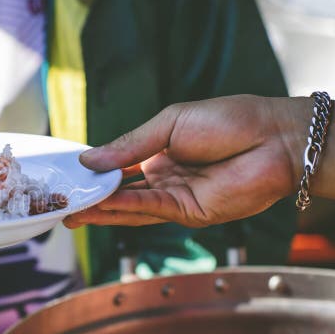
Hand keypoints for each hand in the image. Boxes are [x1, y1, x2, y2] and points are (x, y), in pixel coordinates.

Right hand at [64, 95, 311, 227]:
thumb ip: (129, 145)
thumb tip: (89, 158)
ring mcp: (175, 197)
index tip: (67, 174)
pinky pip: (149, 210)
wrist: (275, 138)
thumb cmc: (230, 121)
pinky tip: (100, 205)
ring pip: (129, 206)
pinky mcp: (188, 213)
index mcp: (158, 152)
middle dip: (90, 196)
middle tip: (59, 200)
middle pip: (119, 190)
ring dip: (100, 209)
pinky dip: (123, 209)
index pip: (117, 165)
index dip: (93, 170)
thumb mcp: (169, 123)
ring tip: (70, 210)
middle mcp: (163, 177)